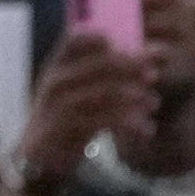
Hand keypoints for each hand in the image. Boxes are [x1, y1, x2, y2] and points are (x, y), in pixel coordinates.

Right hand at [14, 28, 154, 187]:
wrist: (40, 159)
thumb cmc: (66, 120)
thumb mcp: (76, 93)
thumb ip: (104, 76)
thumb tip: (150, 55)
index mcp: (57, 66)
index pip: (75, 39)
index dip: (103, 36)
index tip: (130, 43)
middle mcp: (56, 80)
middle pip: (100, 63)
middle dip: (132, 65)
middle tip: (154, 74)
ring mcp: (58, 104)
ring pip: (106, 91)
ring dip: (136, 96)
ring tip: (154, 103)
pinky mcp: (66, 129)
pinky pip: (105, 120)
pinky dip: (131, 123)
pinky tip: (146, 129)